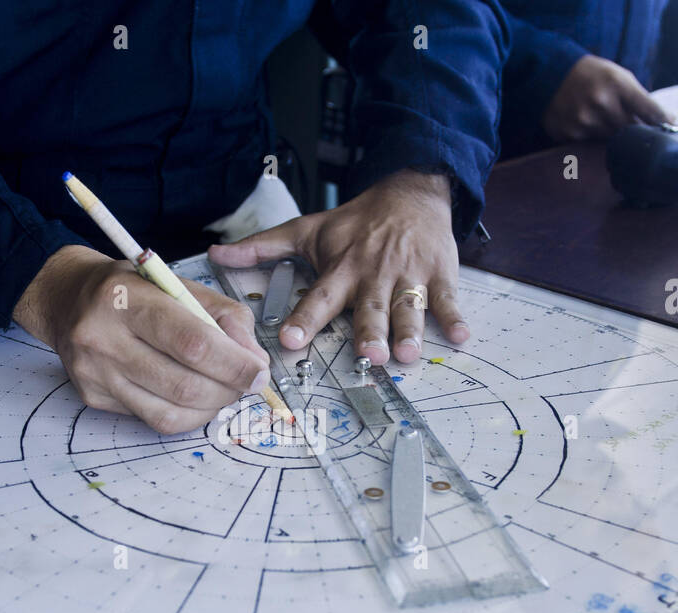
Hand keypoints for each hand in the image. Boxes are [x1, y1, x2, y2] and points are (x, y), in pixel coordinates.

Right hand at [14, 244, 269, 434]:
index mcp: (124, 298)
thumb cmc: (132, 289)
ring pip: (170, 413)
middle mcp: (102, 337)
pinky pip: (153, 419)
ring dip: (211, 407)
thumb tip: (255, 360)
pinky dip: (186, 414)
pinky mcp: (93, 397)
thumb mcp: (178, 283)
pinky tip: (195, 397)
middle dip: (228, 389)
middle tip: (248, 383)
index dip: (233, 364)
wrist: (66, 299)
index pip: (191, 342)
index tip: (259, 372)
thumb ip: (223, 316)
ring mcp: (94, 373)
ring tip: (224, 390)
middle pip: (183, 385)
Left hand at [207, 170, 464, 364]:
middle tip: (367, 355)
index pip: (320, 298)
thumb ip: (262, 248)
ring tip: (408, 354)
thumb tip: (216, 254)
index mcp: (341, 268)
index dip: (305, 319)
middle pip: (370, 309)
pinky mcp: (439, 274)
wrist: (411, 191)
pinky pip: (447, 299)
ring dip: (409, 331)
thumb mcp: (308, 230)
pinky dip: (455, 318)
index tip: (290, 340)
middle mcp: (373, 275)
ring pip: (408, 307)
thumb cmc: (356, 221)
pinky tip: (461, 337)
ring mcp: (408, 275)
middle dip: (369, 332)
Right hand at [542, 55, 669, 141]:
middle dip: (633, 128)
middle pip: (630, 130)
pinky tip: (582, 122)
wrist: (551, 74)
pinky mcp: (568, 133)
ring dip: (610, 134)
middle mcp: (601, 102)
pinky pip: (588, 144)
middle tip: (630, 124)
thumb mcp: (619, 77)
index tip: (670, 129)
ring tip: (600, 119)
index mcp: (618, 84)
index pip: (649, 110)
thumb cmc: (592, 75)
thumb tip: (668, 122)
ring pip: (609, 140)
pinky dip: (590, 137)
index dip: (662, 122)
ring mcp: (583, 120)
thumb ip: (641, 99)